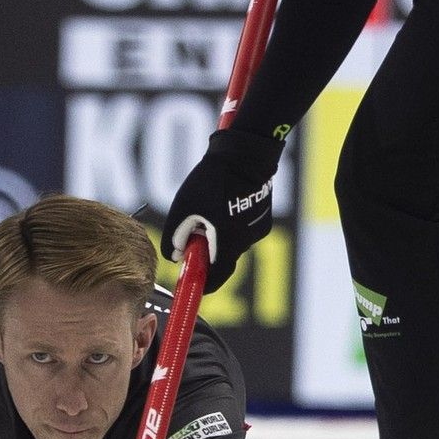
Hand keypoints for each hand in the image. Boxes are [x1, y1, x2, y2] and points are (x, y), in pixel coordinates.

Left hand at [161, 128, 283, 293]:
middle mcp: (247, 241)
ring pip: (232, 243)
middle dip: (206, 253)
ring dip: (218, 237)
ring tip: (207, 211)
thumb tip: (175, 256)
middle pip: (223, 259)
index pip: (216, 278)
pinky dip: (230, 225)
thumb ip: (175, 237)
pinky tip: (223, 204)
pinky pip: (242, 230)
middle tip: (192, 237)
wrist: (245, 154)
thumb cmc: (212, 181)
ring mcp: (257, 230)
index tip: (192, 285)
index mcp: (228, 242)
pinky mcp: (262, 218)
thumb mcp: (183, 209)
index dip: (203, 284)